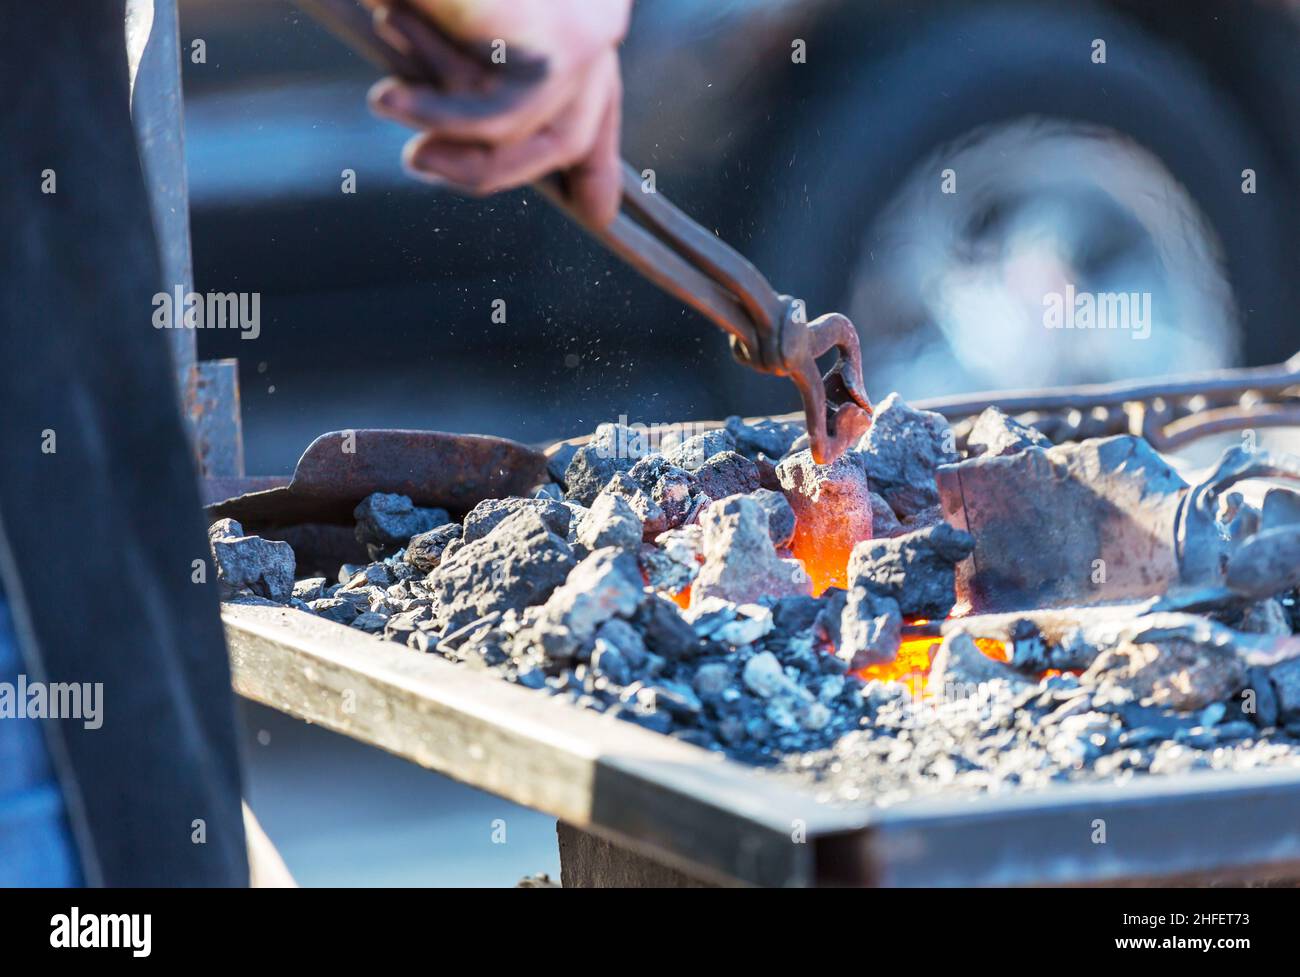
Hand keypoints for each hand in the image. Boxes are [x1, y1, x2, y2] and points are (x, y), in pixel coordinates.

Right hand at [366, 0, 630, 226]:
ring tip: (398, 130)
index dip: (599, 165)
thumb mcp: (460, 19)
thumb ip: (480, 68)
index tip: (599, 213)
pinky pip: (503, 114)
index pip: (599, 107)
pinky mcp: (561, 41)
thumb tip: (462, 143)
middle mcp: (598, 22)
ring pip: (535, 135)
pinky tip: (392, 101)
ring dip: (459, 146)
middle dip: (500, 171)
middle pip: (571, 135)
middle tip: (421, 167)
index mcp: (585, 12)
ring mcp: (586, 33)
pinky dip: (443, 116)